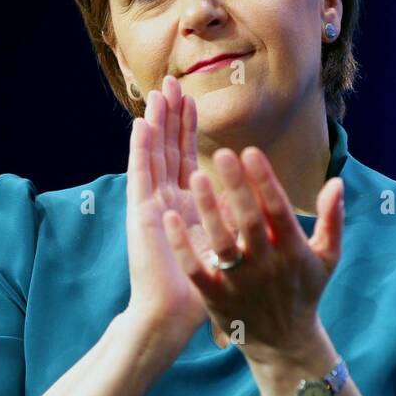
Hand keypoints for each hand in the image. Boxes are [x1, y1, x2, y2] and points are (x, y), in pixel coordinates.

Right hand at [124, 76, 229, 346]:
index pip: (186, 155)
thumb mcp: (229, 241)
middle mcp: (166, 198)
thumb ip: (238, 216)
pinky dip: (141, 149)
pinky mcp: (142, 214)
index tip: (193, 99)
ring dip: (156, 123)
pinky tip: (142, 124)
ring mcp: (151, 204)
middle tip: (172, 81)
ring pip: (154, 154)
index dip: (188, 128)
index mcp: (186, 203)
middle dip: (170, 115)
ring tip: (159, 92)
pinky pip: (142, 174)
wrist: (175, 314)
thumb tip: (255, 196)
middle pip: (167, 147)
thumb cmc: (206, 282)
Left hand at [161, 146, 343, 365]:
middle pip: (249, 222)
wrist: (284, 342)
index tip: (251, 152)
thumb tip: (336, 182)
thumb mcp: (328, 257)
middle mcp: (266, 266)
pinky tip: (170, 219)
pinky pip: (196, 268)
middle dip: (236, 187)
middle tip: (222, 154)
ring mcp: (239, 283)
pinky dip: (182, 246)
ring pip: (220, 242)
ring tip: (195, 177)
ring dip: (208, 209)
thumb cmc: (306, 290)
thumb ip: (333, 219)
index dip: (265, 182)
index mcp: (293, 251)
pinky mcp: (215, 297)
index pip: (279, 211)